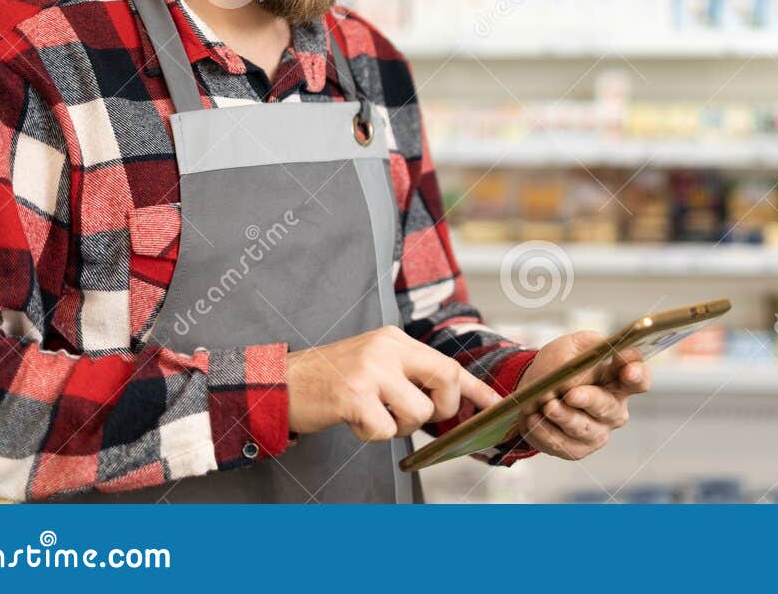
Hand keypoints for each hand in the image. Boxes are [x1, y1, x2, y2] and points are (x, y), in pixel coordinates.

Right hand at [285, 326, 500, 441]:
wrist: (279, 383)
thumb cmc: (331, 380)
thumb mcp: (375, 365)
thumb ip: (409, 376)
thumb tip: (451, 402)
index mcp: (396, 340)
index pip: (448, 363)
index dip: (477, 388)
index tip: (498, 406)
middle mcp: (386, 348)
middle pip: (445, 381)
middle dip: (441, 409)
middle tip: (418, 416)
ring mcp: (370, 370)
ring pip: (417, 412)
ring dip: (401, 426)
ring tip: (374, 415)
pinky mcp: (353, 395)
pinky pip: (385, 431)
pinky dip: (373, 436)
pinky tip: (354, 421)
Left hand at [515, 330, 651, 459]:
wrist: (532, 391)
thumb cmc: (559, 366)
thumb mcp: (571, 346)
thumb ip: (586, 348)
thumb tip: (592, 360)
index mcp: (619, 380)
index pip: (640, 379)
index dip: (637, 374)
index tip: (628, 369)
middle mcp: (614, 409)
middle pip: (609, 407)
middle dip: (590, 400)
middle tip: (571, 394)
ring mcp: (597, 431)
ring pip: (583, 428)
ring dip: (563, 416)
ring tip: (547, 405)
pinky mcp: (577, 449)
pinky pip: (562, 444)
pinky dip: (546, 430)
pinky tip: (534, 418)